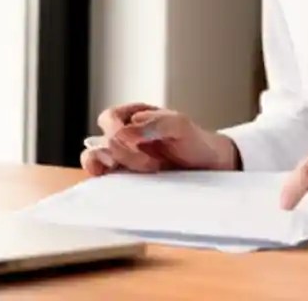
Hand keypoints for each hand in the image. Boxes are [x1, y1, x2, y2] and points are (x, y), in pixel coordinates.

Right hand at [79, 103, 240, 175]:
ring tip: (136, 176)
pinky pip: (106, 182)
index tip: (133, 141)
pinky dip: (106, 184)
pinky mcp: (127, 181)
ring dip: (108, 168)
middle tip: (151, 166)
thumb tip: (124, 133)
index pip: (109, 118)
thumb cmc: (195, 141)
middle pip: (101, 142)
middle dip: (120, 154)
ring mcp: (123, 161)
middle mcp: (124, 138)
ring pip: (95, 161)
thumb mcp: (180, 124)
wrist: (212, 167)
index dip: (114, 130)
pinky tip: (122, 188)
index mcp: (133, 118)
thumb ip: (154, 123)